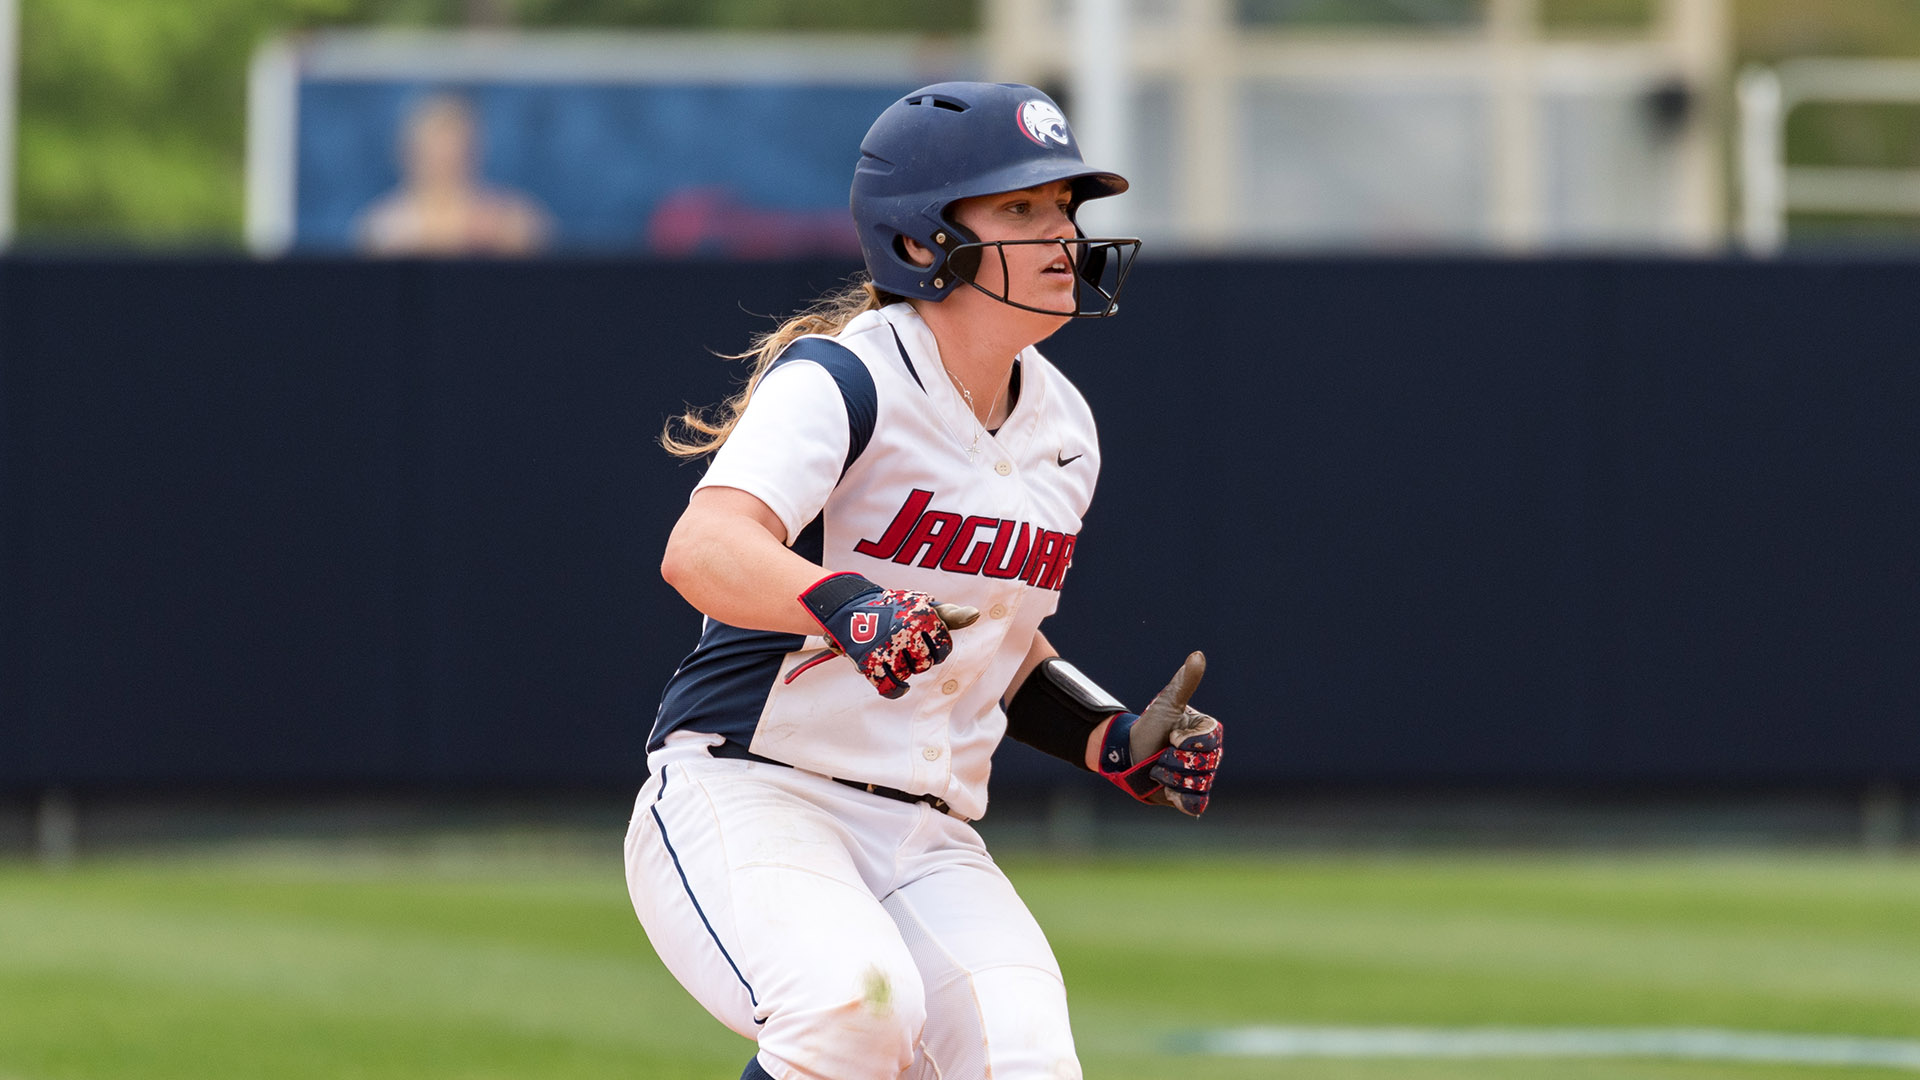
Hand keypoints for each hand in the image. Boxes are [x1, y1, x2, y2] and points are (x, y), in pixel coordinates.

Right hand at [800, 572, 977, 698]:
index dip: (937, 648)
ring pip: (908, 674)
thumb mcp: (921, 606)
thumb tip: (975, 614)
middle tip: (908, 648)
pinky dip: (896, 690)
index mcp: (919, 615)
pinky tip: (899, 686)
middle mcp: (904, 630)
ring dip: (905, 670)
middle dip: (919, 659)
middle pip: (925, 663)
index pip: (943, 646)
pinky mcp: (868, 662)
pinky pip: (890, 687)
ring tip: (897, 658)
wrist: (848, 606)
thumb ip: (949, 614)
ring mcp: (885, 647)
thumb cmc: (893, 609)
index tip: (927, 642)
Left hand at [1097, 652, 1224, 816]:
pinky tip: (1166, 788)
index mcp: (1210, 734)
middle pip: (1200, 766)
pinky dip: (1177, 798)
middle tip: (1162, 753)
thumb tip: (1197, 655)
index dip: (1183, 741)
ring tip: (1159, 768)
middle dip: (1172, 761)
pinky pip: (1195, 804)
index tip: (1171, 735)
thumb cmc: (1150, 726)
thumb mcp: (1167, 703)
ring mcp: (1203, 778)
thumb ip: (1185, 682)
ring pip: (1194, 785)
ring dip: (1168, 777)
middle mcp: (1211, 757)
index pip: (1206, 744)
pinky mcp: (1192, 799)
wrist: (1129, 753)